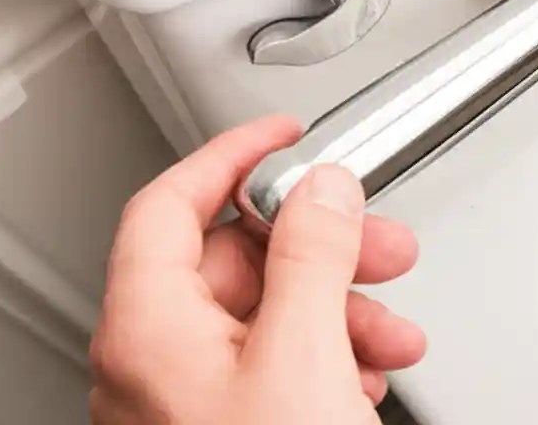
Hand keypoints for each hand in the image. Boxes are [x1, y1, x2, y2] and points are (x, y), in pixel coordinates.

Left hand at [89, 116, 425, 423]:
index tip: (283, 138)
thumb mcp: (303, 354)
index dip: (233, 157)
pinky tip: (366, 371)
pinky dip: (325, 356)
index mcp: (146, 331)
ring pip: (264, 317)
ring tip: (391, 333)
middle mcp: (150, 364)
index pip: (170, 203)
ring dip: (340, 312)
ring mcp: (181, 401)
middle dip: (323, 250)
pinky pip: (270, 367)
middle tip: (378, 245)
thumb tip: (320, 190)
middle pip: (235, 262)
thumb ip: (311, 258)